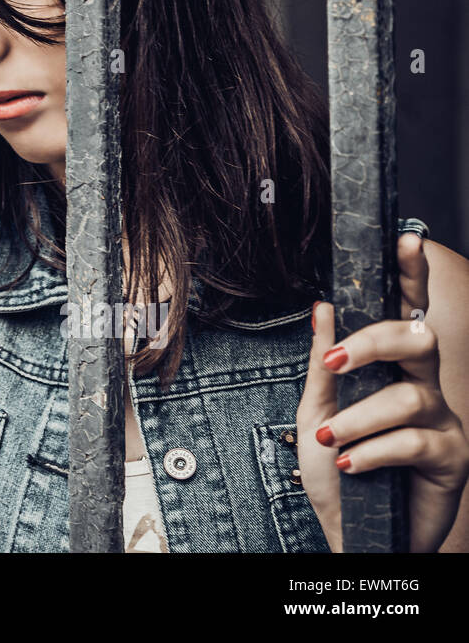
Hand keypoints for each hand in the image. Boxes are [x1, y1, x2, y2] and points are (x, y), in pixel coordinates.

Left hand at [297, 230, 468, 550]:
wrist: (348, 530)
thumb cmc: (334, 469)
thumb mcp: (316, 409)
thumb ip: (323, 360)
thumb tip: (322, 306)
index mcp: (392, 367)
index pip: (405, 311)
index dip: (411, 274)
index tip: (406, 238)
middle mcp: (424, 385)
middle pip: (416, 339)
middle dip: (373, 344)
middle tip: (334, 366)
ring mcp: (442, 421)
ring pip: (408, 397)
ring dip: (359, 418)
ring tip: (329, 440)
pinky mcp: (451, 460)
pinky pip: (413, 442)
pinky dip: (372, 452)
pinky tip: (350, 464)